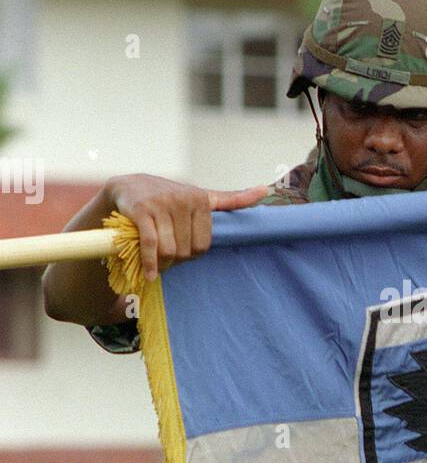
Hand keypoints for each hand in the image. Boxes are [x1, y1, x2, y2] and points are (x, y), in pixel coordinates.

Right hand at [103, 174, 268, 282]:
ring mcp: (162, 205)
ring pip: (170, 250)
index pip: (204, 244)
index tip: (182, 254)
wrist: (128, 187)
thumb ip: (230, 200)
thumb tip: (264, 191)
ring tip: (157, 265)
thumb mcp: (201, 197)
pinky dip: (150, 263)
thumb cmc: (168, 197)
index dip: (192, 255)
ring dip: (162, 265)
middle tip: (166, 260)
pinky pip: (151, 245)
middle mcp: (183, 200)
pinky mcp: (142, 211)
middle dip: (176, 261)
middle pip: (187, 250)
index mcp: (201, 200)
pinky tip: (149, 275)